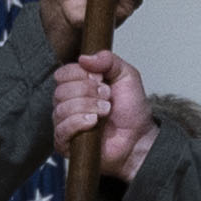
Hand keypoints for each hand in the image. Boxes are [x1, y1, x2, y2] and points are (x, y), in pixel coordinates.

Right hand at [52, 52, 156, 178]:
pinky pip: (62, 129)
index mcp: (77, 85)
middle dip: (88, 92)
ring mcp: (65, 123)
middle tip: (107, 98)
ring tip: (105, 111)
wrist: (139, 137)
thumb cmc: (131, 109)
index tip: (102, 80)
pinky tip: (94, 123)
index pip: (63, 73)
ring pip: (61, 109)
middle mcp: (67, 103)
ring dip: (87, 107)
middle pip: (61, 91)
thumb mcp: (126, 75)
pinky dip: (79, 122)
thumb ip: (108, 60)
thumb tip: (84, 58)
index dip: (82, 74)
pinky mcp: (66, 143)